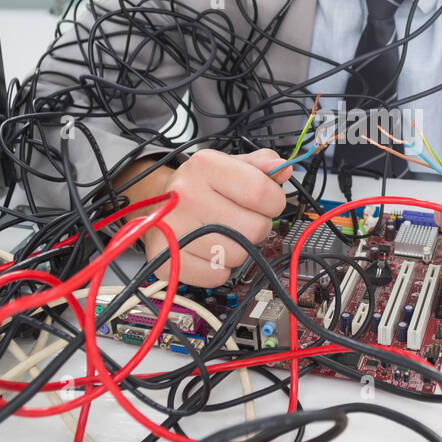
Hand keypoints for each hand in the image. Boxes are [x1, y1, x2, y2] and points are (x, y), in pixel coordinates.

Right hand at [142, 148, 291, 288]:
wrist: (157, 204)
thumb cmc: (200, 186)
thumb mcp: (229, 165)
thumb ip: (261, 165)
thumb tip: (284, 169)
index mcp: (205, 166)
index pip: (261, 192)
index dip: (275, 202)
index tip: (268, 202)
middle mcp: (186, 195)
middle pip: (254, 229)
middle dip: (257, 227)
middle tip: (242, 219)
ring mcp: (174, 229)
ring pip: (238, 255)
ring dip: (239, 248)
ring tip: (223, 233)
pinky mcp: (167, 259)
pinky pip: (217, 275)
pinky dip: (219, 268)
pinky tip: (209, 250)